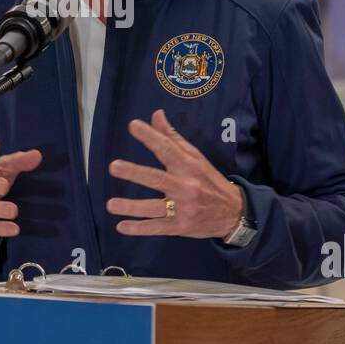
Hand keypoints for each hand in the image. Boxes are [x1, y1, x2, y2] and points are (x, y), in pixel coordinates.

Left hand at [107, 109, 244, 238]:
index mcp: (189, 166)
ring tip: (111, 204)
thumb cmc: (208, 180)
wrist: (233, 213)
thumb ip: (172, 137)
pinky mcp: (180, 226)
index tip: (133, 126)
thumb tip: (156, 114)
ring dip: (131, 207)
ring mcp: (183, 208)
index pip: (167, 149)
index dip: (150, 137)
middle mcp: (186, 186)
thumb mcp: (195, 157)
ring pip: (154, 207)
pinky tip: (121, 227)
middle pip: (157, 179)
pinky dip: (139, 228)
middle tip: (114, 166)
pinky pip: (157, 227)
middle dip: (135, 173)